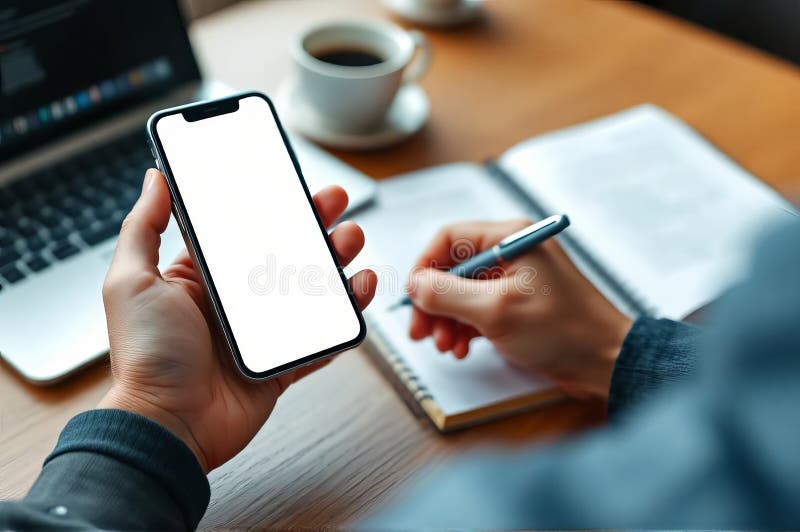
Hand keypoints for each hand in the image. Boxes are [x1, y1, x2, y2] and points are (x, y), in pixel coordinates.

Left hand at [98, 169, 376, 471]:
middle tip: (336, 202)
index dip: (271, 206)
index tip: (293, 182)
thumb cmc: (146, 356)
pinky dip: (347, 312)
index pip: (243, 231)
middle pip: (285, 254)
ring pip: (311, 288)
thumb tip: (155, 179)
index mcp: (201, 278)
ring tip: (352, 239)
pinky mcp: (283, 362)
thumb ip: (143, 227)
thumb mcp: (132, 281)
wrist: (168, 425)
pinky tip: (361, 287)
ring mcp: (262, 333)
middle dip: (314, 224)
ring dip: (336, 260)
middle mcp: (235, 302)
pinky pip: (324, 335)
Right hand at [406, 219, 631, 398]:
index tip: (413, 297)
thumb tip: (415, 285)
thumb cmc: (565, 330)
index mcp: (511, 239)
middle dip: (433, 302)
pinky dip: (464, 328)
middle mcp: (512, 252)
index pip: (449, 239)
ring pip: (461, 292)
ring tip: (445, 346)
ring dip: (447, 320)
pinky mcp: (517, 303)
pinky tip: (462, 348)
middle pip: (452, 268)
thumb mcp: (495, 311)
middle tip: (422, 331)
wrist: (605, 361)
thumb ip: (448, 294)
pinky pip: (477, 309)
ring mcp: (514, 279)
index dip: (425, 267)